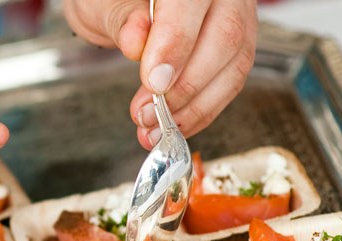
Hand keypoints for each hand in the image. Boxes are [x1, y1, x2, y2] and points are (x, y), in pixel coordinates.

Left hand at [63, 0, 257, 149]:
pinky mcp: (237, 44)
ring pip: (234, 64)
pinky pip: (230, 80)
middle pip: (225, 36)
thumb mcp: (104, 3)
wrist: (120, 5)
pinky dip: (202, 109)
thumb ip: (123, 19)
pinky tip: (174, 124)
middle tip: (147, 112)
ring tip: (154, 127)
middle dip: (185, 85)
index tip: (154, 82)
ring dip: (194, 106)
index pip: (190, 4)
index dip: (175, 45)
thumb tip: (136, 42)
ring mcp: (236, 15)